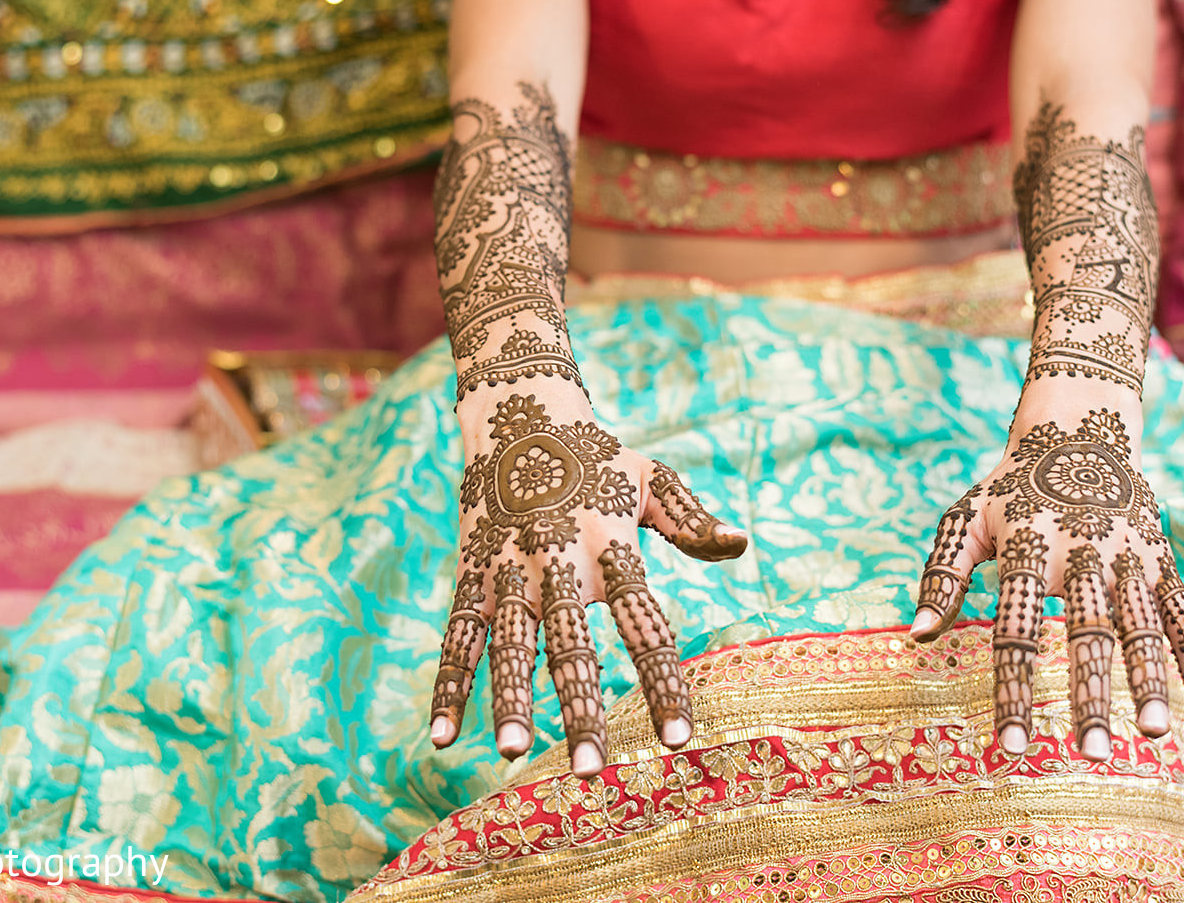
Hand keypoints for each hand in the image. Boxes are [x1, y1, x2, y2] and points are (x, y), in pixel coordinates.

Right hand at [429, 384, 746, 777]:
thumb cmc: (596, 459)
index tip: (679, 742)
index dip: (662, 683)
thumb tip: (741, 546)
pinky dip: (448, 686)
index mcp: (609, 545)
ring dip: (509, 699)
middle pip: (570, 644)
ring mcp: (507, 571)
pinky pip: (457, 638)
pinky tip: (443, 738)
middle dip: (580, 707)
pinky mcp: (469, 575)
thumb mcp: (650, 478)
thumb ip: (690, 520)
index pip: (644, 624)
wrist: (516, 413)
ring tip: (515, 754)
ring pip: (507, 644)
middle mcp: (556, 562)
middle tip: (591, 771)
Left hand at [910, 403, 1183, 761]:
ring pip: (1143, 625)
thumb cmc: (1009, 491)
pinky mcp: (1163, 560)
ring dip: (1151, 680)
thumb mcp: (965, 519)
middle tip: (1092, 755)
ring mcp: (1130, 556)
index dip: (1013, 689)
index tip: (1011, 747)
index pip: (1017, 627)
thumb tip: (917, 637)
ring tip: (1153, 735)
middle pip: (1088, 630)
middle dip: (1091, 694)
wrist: (1078, 432)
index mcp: (1029, 546)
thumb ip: (943, 576)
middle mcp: (1084, 552)